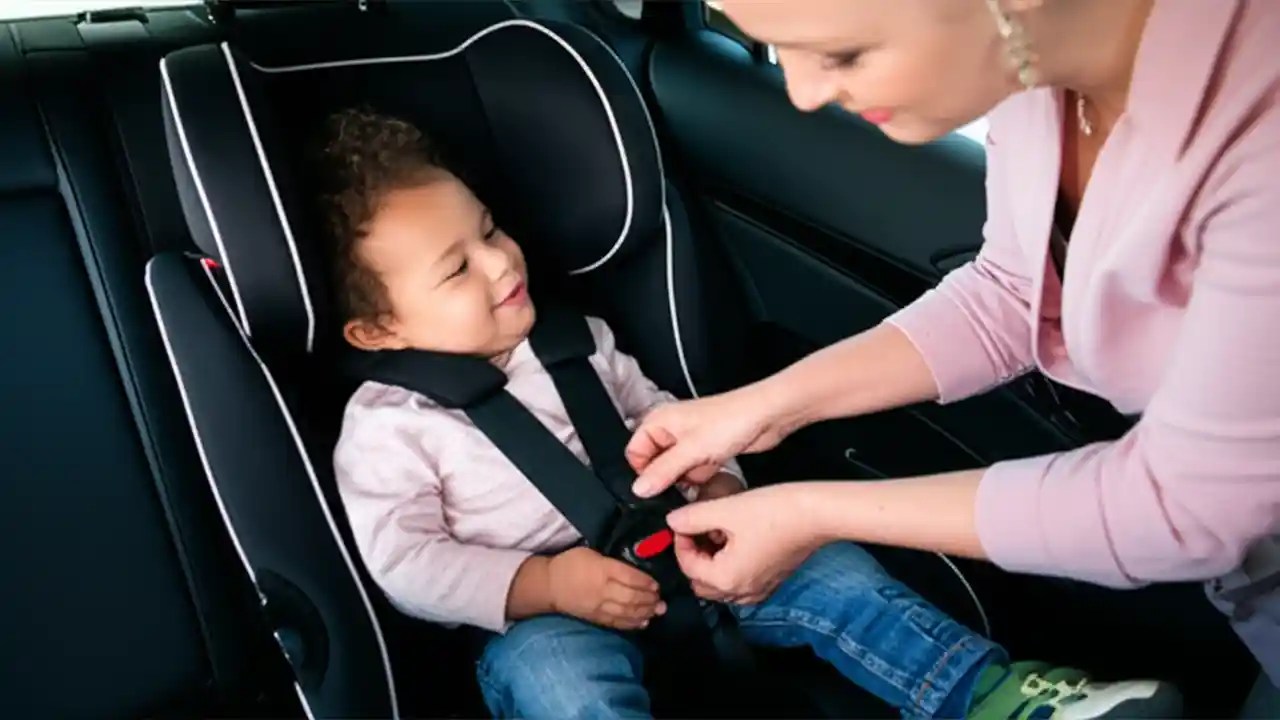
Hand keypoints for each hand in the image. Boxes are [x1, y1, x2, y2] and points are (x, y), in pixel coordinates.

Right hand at [547, 547, 665, 629]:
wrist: (549, 585)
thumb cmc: (570, 563)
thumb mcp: (591, 553)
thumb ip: (612, 562)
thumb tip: (633, 569)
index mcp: (602, 569)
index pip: (630, 577)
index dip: (646, 582)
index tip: (657, 585)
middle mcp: (603, 589)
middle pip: (631, 596)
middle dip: (649, 600)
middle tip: (661, 601)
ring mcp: (599, 606)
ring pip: (627, 611)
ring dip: (645, 612)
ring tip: (658, 611)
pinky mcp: (596, 618)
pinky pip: (617, 622)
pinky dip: (632, 623)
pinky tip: (644, 622)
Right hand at [627, 386, 785, 498]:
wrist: (767, 416)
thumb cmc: (731, 420)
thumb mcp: (691, 450)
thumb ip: (662, 471)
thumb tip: (638, 489)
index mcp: (659, 420)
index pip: (635, 452)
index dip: (643, 471)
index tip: (657, 486)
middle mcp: (671, 429)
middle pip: (655, 463)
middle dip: (669, 475)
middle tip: (683, 477)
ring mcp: (689, 440)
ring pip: (676, 470)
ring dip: (689, 476)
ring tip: (704, 467)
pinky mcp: (706, 450)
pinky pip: (694, 471)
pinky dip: (702, 474)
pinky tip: (715, 466)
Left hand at [667, 484, 823, 604]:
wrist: (817, 513)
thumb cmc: (775, 512)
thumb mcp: (725, 509)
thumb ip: (692, 517)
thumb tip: (672, 521)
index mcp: (726, 578)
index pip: (688, 567)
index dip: (680, 542)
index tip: (684, 521)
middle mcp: (742, 591)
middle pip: (701, 582)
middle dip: (694, 557)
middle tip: (698, 529)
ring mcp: (759, 589)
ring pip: (721, 584)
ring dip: (712, 563)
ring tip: (719, 533)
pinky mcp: (772, 581)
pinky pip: (740, 581)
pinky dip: (731, 566)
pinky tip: (738, 540)